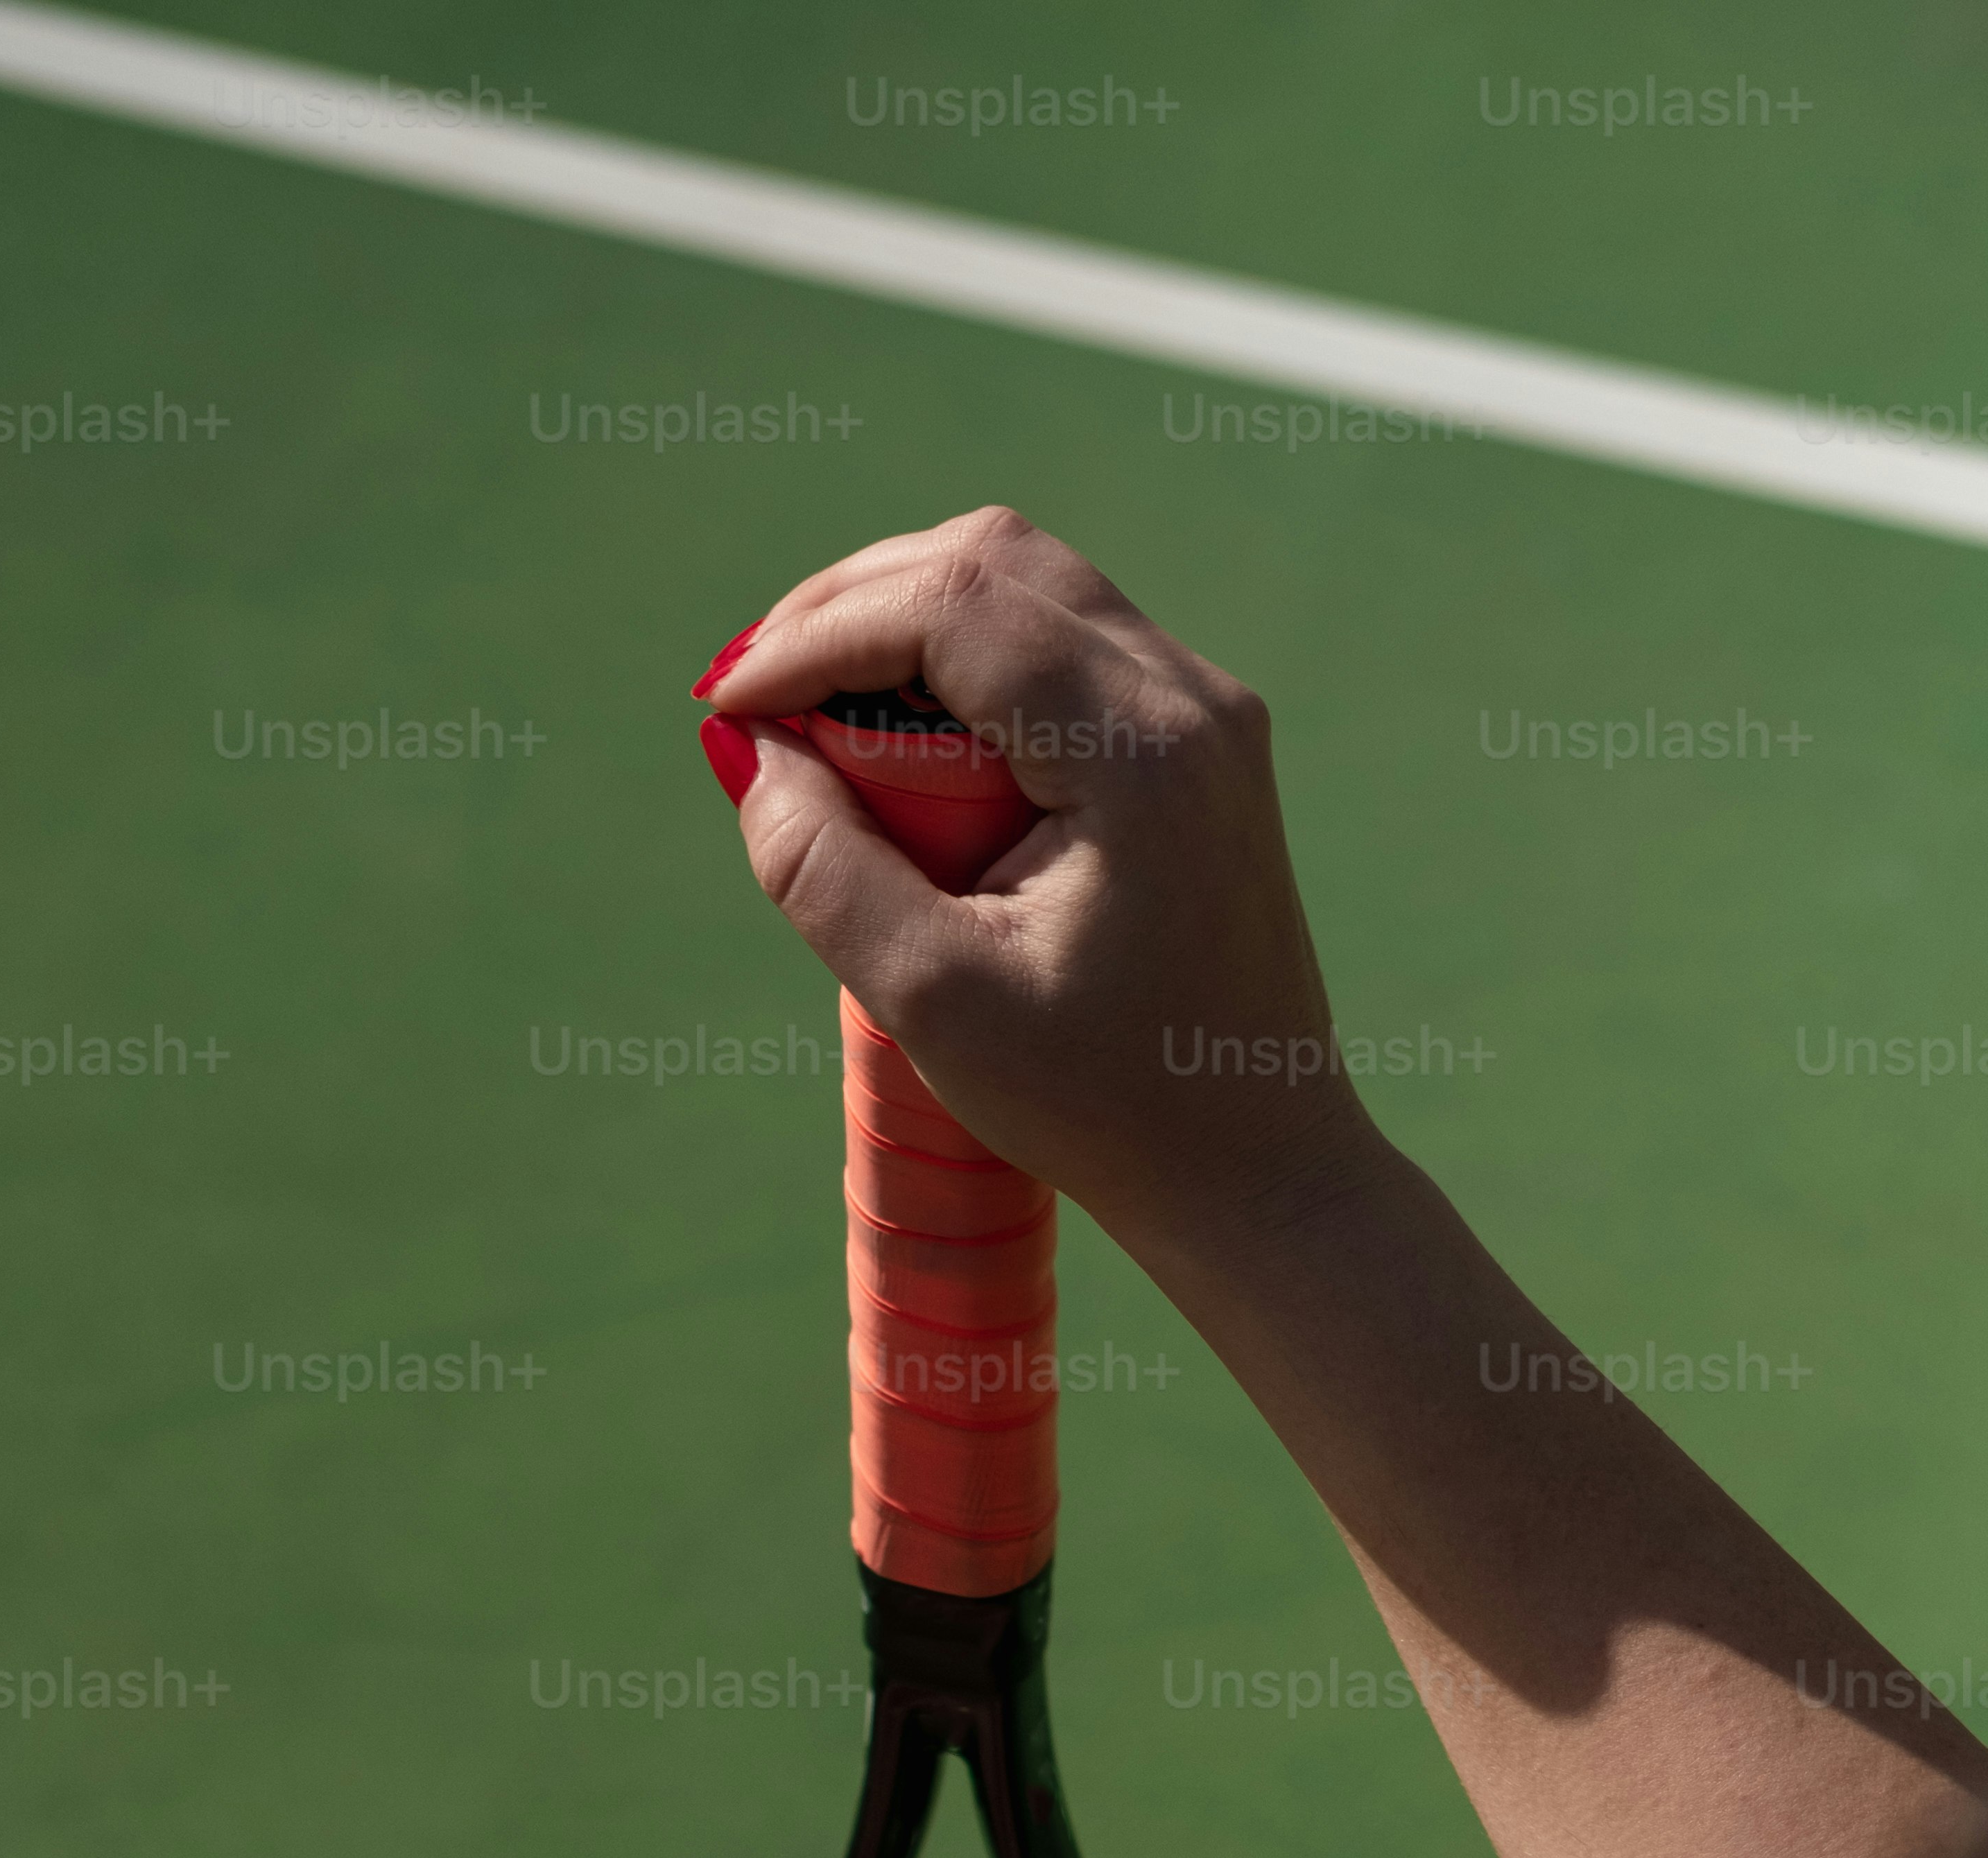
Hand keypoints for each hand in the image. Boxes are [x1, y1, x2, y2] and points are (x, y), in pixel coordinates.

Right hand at [699, 507, 1383, 1265]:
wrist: (1257, 1167)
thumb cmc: (1107, 1106)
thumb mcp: (937, 1003)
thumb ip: (825, 872)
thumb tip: (748, 752)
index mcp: (1140, 750)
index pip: (953, 603)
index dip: (818, 632)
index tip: (730, 704)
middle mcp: (1189, 698)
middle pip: (991, 561)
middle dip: (850, 607)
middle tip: (754, 692)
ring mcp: (1204, 711)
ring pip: (1026, 587)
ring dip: (902, 625)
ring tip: (808, 711)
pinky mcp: (1195, 742)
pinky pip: (1058, 647)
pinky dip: (960, 665)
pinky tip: (894, 740)